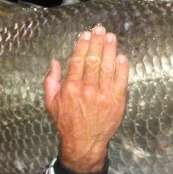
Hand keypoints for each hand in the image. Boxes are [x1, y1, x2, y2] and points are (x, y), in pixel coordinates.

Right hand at [44, 25, 128, 173]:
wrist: (84, 143)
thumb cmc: (67, 123)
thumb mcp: (51, 103)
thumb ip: (51, 81)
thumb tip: (54, 62)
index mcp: (71, 89)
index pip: (78, 61)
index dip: (83, 45)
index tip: (86, 35)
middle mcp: (87, 90)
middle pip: (94, 60)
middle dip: (97, 42)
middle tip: (100, 29)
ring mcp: (104, 96)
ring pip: (107, 67)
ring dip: (110, 50)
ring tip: (111, 37)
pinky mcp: (117, 102)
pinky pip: (120, 81)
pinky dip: (121, 68)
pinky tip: (121, 57)